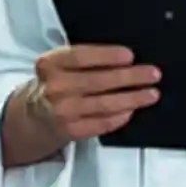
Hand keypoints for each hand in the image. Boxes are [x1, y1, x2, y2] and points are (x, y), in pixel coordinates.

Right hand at [26, 44, 160, 142]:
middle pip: (99, 80)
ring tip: (151, 93)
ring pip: (105, 104)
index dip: (107, 55)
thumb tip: (126, 58)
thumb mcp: (59, 64)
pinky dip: (120, 116)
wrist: (32, 117)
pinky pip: (102, 123)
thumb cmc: (54, 84)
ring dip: (133, 98)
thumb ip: (85, 59)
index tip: (130, 56)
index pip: (81, 56)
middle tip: (152, 74)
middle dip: (131, 77)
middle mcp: (55, 87)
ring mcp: (62, 111)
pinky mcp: (71, 131)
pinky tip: (132, 109)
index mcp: (50, 64)